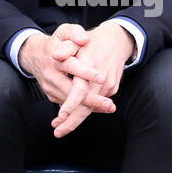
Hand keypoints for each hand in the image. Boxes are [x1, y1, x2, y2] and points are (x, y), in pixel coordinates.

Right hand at [17, 23, 105, 106]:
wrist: (35, 55)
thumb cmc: (56, 42)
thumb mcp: (64, 31)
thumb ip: (75, 33)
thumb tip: (85, 39)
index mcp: (54, 58)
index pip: (72, 66)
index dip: (87, 73)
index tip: (102, 77)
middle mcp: (50, 74)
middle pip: (72, 91)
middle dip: (91, 99)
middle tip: (110, 105)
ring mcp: (50, 87)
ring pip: (70, 101)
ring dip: (90, 106)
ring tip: (109, 107)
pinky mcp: (51, 95)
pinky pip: (68, 104)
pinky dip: (82, 108)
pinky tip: (98, 107)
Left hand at [51, 22, 134, 137]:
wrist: (116, 40)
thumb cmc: (92, 40)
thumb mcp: (76, 39)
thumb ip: (66, 48)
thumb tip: (55, 55)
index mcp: (90, 66)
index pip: (81, 90)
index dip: (71, 104)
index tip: (61, 116)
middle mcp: (101, 80)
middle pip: (87, 106)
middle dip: (72, 121)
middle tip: (57, 133)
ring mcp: (108, 85)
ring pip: (91, 107)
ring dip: (76, 119)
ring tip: (59, 128)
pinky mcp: (112, 88)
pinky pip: (96, 102)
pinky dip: (85, 110)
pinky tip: (72, 117)